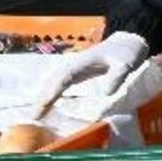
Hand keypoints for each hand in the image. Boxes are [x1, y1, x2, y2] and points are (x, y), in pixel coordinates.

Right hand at [34, 31, 150, 115]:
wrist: (127, 44)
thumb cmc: (126, 53)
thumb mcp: (125, 63)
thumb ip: (116, 76)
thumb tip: (106, 93)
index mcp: (82, 62)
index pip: (63, 77)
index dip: (54, 90)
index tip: (46, 103)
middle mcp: (73, 66)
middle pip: (52, 81)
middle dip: (42, 97)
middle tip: (34, 116)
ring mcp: (73, 70)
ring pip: (52, 83)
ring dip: (43, 97)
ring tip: (36, 115)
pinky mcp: (76, 75)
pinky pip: (59, 85)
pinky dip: (51, 95)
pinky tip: (47, 107)